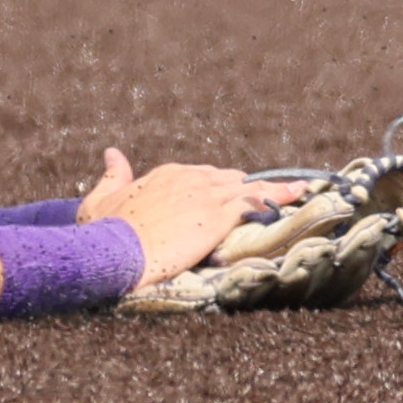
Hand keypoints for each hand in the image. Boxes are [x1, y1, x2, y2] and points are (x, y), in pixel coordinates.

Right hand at [78, 149, 307, 285]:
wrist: (117, 250)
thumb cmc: (104, 230)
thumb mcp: (101, 198)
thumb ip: (113, 174)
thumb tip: (111, 152)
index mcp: (164, 175)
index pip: (202, 175)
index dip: (217, 187)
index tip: (229, 195)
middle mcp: (188, 178)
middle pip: (229, 179)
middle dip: (247, 189)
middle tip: (268, 198)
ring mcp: (205, 195)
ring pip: (248, 187)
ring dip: (275, 189)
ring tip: (301, 190)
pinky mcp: (218, 216)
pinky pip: (257, 201)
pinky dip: (280, 196)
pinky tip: (299, 196)